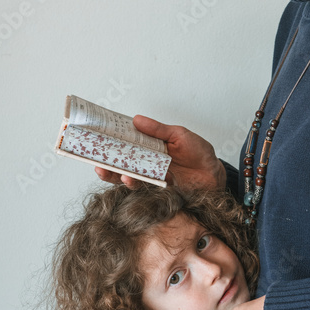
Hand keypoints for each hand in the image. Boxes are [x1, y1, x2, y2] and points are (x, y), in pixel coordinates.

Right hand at [94, 116, 225, 189]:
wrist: (214, 174)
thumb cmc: (198, 152)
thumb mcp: (179, 135)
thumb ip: (159, 130)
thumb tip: (137, 119)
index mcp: (149, 146)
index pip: (126, 142)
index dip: (111, 140)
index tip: (96, 136)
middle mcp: (147, 162)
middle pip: (121, 162)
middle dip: (106, 161)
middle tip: (95, 158)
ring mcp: (151, 176)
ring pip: (127, 176)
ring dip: (116, 173)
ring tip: (107, 170)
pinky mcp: (157, 189)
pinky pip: (142, 187)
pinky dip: (133, 183)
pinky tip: (128, 179)